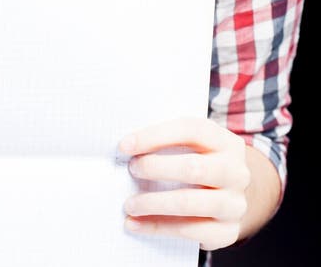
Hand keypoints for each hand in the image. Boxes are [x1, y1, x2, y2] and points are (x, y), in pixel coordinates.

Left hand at [118, 117, 249, 250]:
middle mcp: (236, 172)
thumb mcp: (196, 145)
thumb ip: (169, 141)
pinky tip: (135, 224)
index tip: (125, 145)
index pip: (190, 130)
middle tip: (131, 169)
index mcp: (226, 142)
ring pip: (189, 203)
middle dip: (156, 168)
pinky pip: (188, 231)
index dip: (155, 136)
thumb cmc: (202, 163)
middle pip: (193, 168)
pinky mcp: (227, 231)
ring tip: (130, 204)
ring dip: (153, 203)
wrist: (233, 197)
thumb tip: (128, 145)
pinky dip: (157, 227)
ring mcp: (234, 204)